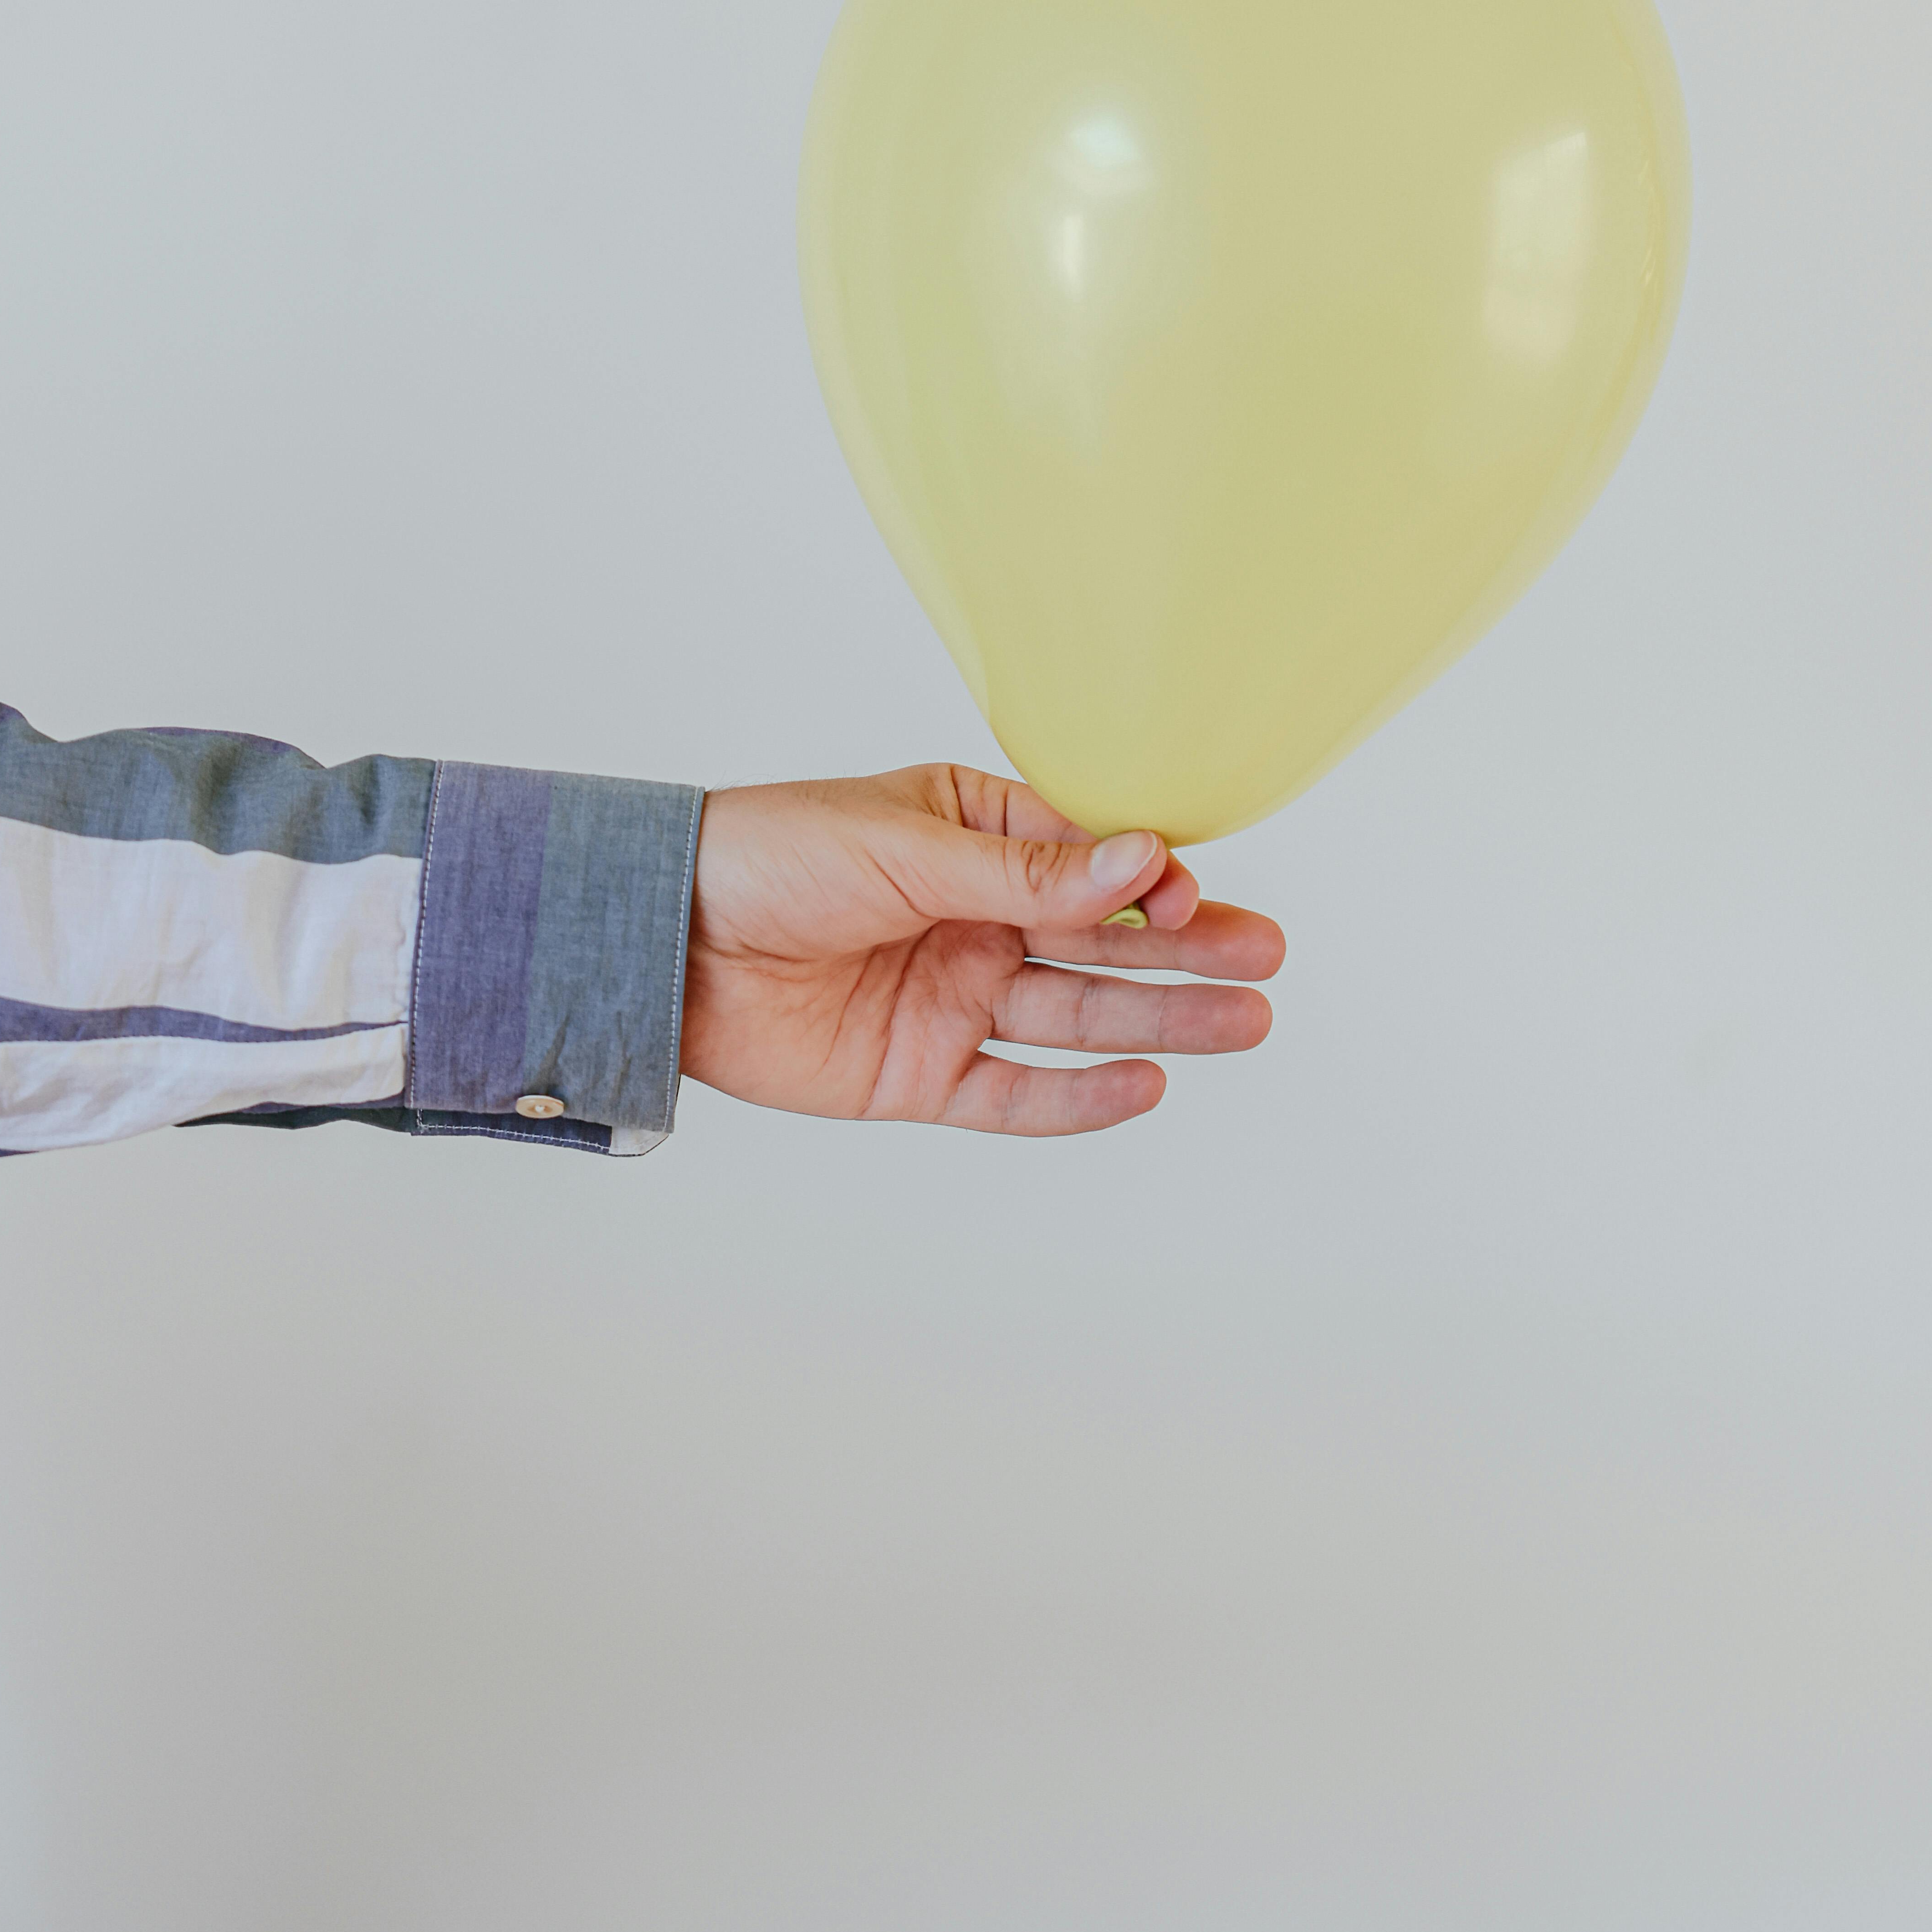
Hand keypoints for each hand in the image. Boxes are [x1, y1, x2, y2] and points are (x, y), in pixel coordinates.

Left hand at [680, 762, 1284, 1135]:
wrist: (665, 943)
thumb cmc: (770, 858)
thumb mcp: (906, 847)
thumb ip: (1026, 872)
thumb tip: (1142, 856)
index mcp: (972, 836)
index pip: (1086, 858)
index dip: (1144, 878)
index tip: (1187, 890)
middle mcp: (974, 918)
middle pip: (1100, 941)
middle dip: (1186, 949)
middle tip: (1266, 957)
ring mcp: (952, 998)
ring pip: (1078, 1014)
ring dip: (1162, 1020)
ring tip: (1249, 1021)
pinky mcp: (921, 1075)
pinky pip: (1017, 1092)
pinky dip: (1080, 1095)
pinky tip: (1146, 1084)